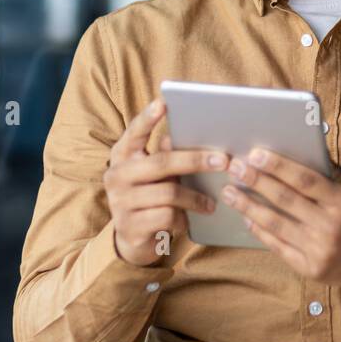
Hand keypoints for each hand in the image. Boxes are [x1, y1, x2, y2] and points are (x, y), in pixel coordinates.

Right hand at [102, 99, 225, 266]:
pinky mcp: (130, 226)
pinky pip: (166, 217)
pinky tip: (188, 219)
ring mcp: (120, 202)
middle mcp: (116, 176)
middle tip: (224, 161)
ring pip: (169, 193)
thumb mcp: (156, 176)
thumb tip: (192, 134)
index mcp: (122, 156)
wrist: (133, 239)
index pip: (133, 133)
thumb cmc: (151, 196)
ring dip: (195, 199)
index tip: (163, 103)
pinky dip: (183, 218)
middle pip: (161, 163)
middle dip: (196, 161)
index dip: (147, 118)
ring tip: (211, 203)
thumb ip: (166, 155)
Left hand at [218, 149, 340, 287]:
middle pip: (285, 200)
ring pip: (276, 224)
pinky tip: (247, 218)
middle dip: (256, 182)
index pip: (305, 180)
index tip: (254, 154)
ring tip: (230, 192)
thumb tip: (297, 151)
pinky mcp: (310, 268)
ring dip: (249, 207)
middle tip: (234, 168)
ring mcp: (319, 250)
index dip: (278, 166)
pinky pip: (278, 246)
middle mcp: (331, 226)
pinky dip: (260, 231)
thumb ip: (330, 173)